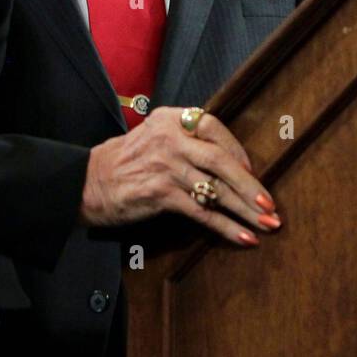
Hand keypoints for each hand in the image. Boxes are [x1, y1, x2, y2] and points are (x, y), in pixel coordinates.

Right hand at [78, 107, 280, 246]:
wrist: (86, 182)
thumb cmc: (126, 162)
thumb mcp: (155, 136)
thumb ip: (187, 140)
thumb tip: (231, 163)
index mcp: (170, 119)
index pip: (214, 127)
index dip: (237, 150)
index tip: (252, 170)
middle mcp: (170, 138)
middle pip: (221, 161)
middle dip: (251, 185)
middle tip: (271, 205)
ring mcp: (166, 166)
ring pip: (215, 190)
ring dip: (245, 211)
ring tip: (267, 225)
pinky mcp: (160, 194)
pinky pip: (201, 212)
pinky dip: (225, 227)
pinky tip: (243, 237)